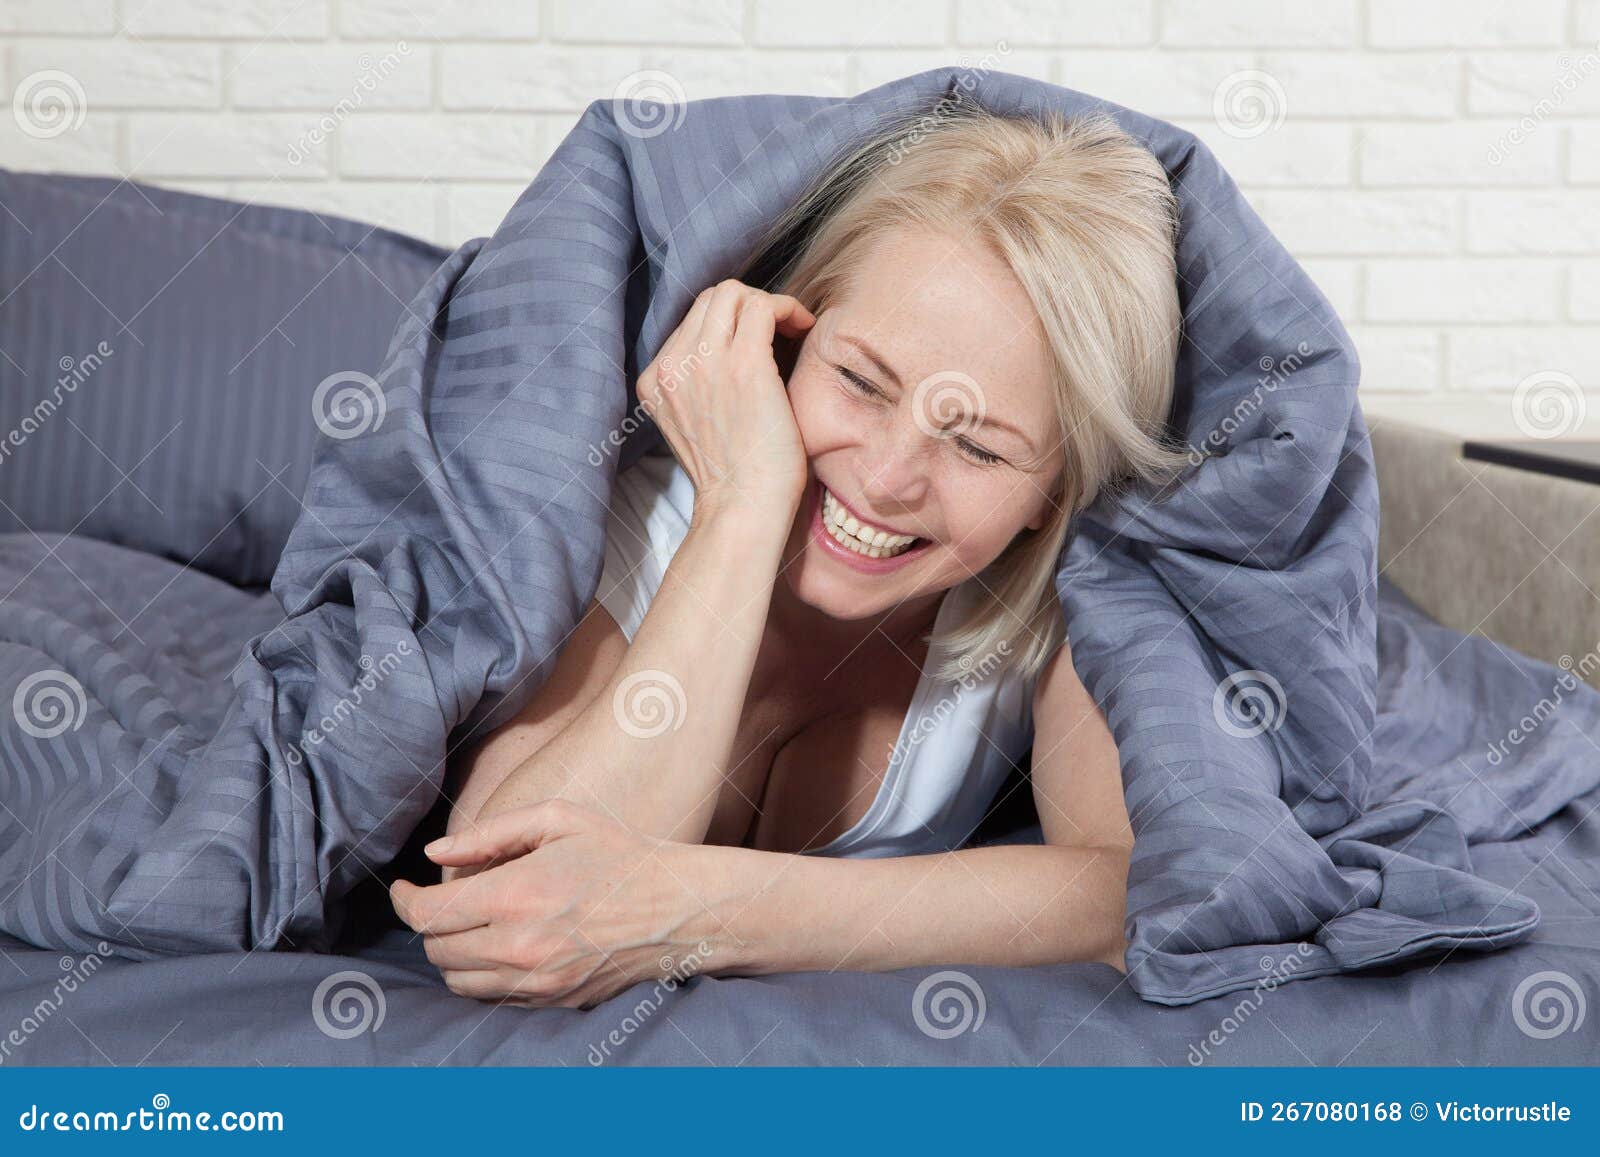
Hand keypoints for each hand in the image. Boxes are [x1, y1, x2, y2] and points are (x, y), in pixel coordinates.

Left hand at [389, 799, 722, 1008]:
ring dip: (453, 954)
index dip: (404, 900)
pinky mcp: (553, 1001)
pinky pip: (493, 997)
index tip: (404, 887)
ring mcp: (536, 981)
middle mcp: (519, 947)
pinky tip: (504, 945)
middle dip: (430, 924)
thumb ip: (490, 833)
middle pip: (436, 951)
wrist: (679, 908)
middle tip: (445, 900)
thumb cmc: (620, 853)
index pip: (427, 915)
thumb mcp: (559, 820)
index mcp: (516, 896)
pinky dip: (484, 974)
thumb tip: (435, 853)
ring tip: (473, 925)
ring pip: (457, 981)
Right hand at [638, 279, 814, 519]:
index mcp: (656, 381)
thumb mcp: (697, 424)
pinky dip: (789, 308)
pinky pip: (763, 306)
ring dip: (768, 304)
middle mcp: (672, 366)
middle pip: (709, 299)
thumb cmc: (736, 477)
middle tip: (779, 328)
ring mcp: (703, 362)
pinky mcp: (742, 364)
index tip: (760, 338)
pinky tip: (805, 329)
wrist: (743, 510)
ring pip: (732, 293)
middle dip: (749, 304)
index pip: (692, 322)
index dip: (730, 320)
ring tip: (792, 328)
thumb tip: (736, 350)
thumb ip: (701, 386)